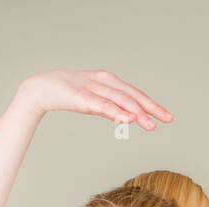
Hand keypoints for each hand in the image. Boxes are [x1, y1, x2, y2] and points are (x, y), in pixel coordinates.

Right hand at [18, 69, 172, 129]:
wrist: (42, 86)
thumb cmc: (68, 93)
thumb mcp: (93, 100)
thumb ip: (109, 107)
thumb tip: (125, 117)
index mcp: (108, 81)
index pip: (134, 93)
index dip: (151, 104)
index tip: (165, 116)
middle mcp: (104, 81)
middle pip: (132, 95)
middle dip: (150, 108)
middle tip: (167, 119)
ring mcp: (93, 88)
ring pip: (120, 100)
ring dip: (137, 112)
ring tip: (150, 124)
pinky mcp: (82, 97)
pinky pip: (103, 105)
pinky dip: (116, 112)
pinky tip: (127, 119)